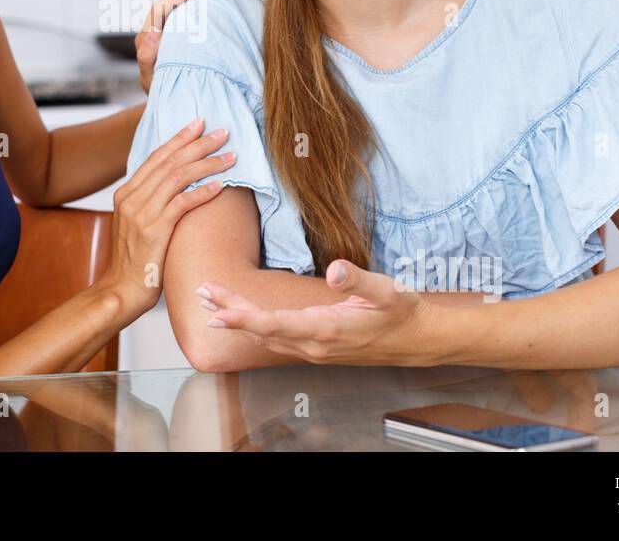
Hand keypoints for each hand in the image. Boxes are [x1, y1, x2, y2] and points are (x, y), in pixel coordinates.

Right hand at [100, 116, 233, 315]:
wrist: (122, 290)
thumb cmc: (137, 260)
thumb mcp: (138, 223)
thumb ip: (152, 202)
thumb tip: (178, 184)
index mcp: (126, 193)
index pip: (157, 157)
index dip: (180, 138)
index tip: (200, 123)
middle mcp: (131, 198)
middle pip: (170, 161)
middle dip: (198, 144)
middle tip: (223, 132)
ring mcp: (141, 214)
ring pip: (177, 177)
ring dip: (207, 163)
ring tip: (230, 156)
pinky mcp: (154, 231)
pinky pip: (182, 204)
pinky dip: (202, 191)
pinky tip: (220, 185)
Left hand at [135, 0, 220, 93]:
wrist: (168, 95)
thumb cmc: (161, 89)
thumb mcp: (153, 79)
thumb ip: (148, 57)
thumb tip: (153, 33)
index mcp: (147, 37)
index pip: (157, 11)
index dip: (171, 1)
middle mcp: (154, 26)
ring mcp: (166, 23)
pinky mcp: (178, 22)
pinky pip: (187, 2)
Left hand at [195, 260, 439, 366]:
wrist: (417, 340)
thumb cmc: (402, 313)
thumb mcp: (386, 290)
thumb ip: (359, 279)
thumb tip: (337, 270)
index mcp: (326, 330)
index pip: (275, 325)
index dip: (244, 318)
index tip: (217, 312)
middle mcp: (314, 345)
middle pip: (261, 331)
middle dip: (229, 313)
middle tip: (201, 294)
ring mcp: (314, 349)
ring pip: (267, 336)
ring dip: (239, 318)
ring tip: (212, 301)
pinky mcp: (316, 346)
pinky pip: (277, 338)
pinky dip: (255, 325)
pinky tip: (243, 315)